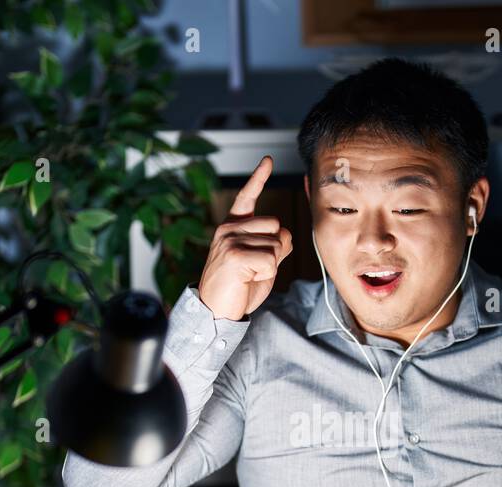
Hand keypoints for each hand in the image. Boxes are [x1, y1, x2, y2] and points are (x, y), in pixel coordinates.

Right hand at [196, 155, 292, 320]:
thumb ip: (272, 245)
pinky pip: (270, 260)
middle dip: (277, 250)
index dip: (258, 178)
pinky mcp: (234, 255)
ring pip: (275, 245)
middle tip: (256, 267)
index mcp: (233, 226)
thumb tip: (285, 234)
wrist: (216, 310)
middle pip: (277, 227)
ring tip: (249, 274)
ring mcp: (230, 240)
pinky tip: (248, 278)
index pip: (248, 197)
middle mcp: (229, 229)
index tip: (267, 159)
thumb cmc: (239, 287)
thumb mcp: (260, 262)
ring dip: (271, 264)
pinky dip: (267, 274)